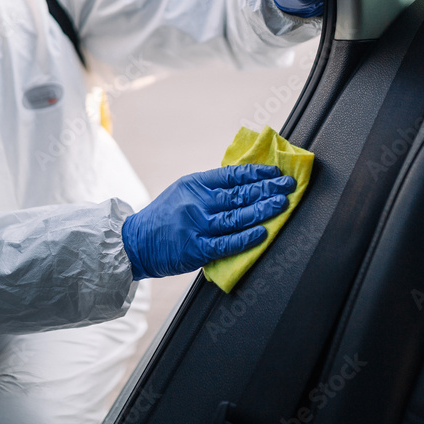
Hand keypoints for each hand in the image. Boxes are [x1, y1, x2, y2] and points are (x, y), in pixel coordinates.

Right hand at [121, 164, 294, 278]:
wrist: (134, 242)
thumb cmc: (163, 216)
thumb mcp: (183, 192)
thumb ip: (210, 188)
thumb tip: (246, 182)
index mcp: (194, 184)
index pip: (232, 175)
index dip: (257, 174)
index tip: (276, 173)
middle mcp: (196, 202)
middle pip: (238, 194)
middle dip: (267, 189)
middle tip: (288, 186)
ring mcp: (195, 226)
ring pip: (236, 217)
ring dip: (262, 210)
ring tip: (281, 205)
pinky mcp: (195, 249)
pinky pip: (226, 243)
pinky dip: (246, 238)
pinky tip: (262, 232)